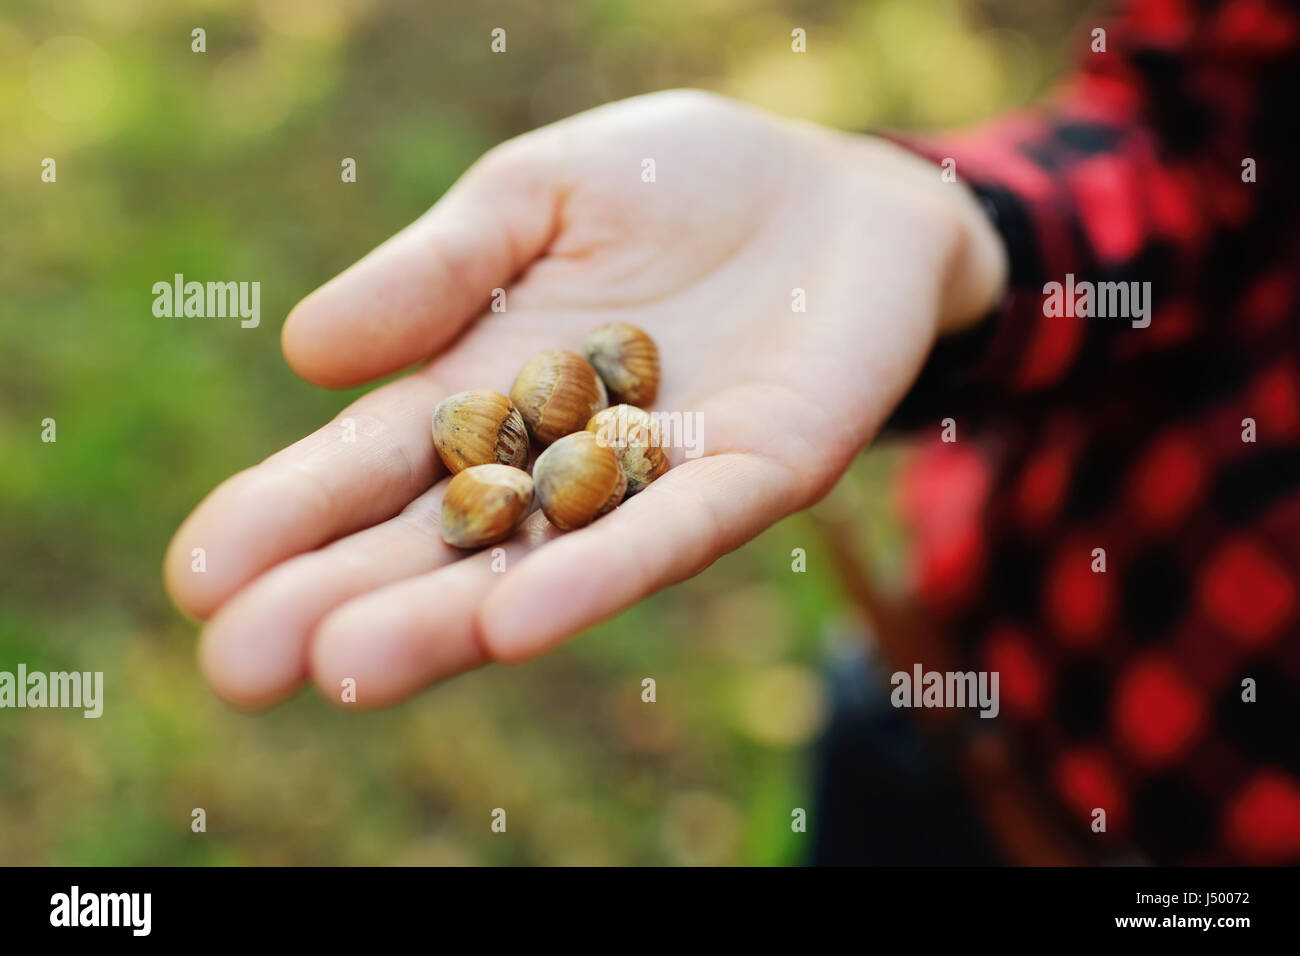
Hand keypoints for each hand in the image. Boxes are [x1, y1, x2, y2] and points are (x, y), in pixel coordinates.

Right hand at [164, 90, 1005, 709]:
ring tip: (350, 666)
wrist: (837, 191)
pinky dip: (597, 575)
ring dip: (447, 619)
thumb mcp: (535, 194)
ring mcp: (654, 477)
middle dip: (341, 599)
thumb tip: (304, 350)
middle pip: (438, 539)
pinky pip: (674, 532)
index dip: (288, 514)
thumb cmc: (676, 186)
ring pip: (541, 560)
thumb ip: (437, 268)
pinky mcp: (756, 474)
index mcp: (486, 384)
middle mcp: (558, 455)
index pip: (371, 463)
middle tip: (240, 667)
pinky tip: (517, 620)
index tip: (196, 576)